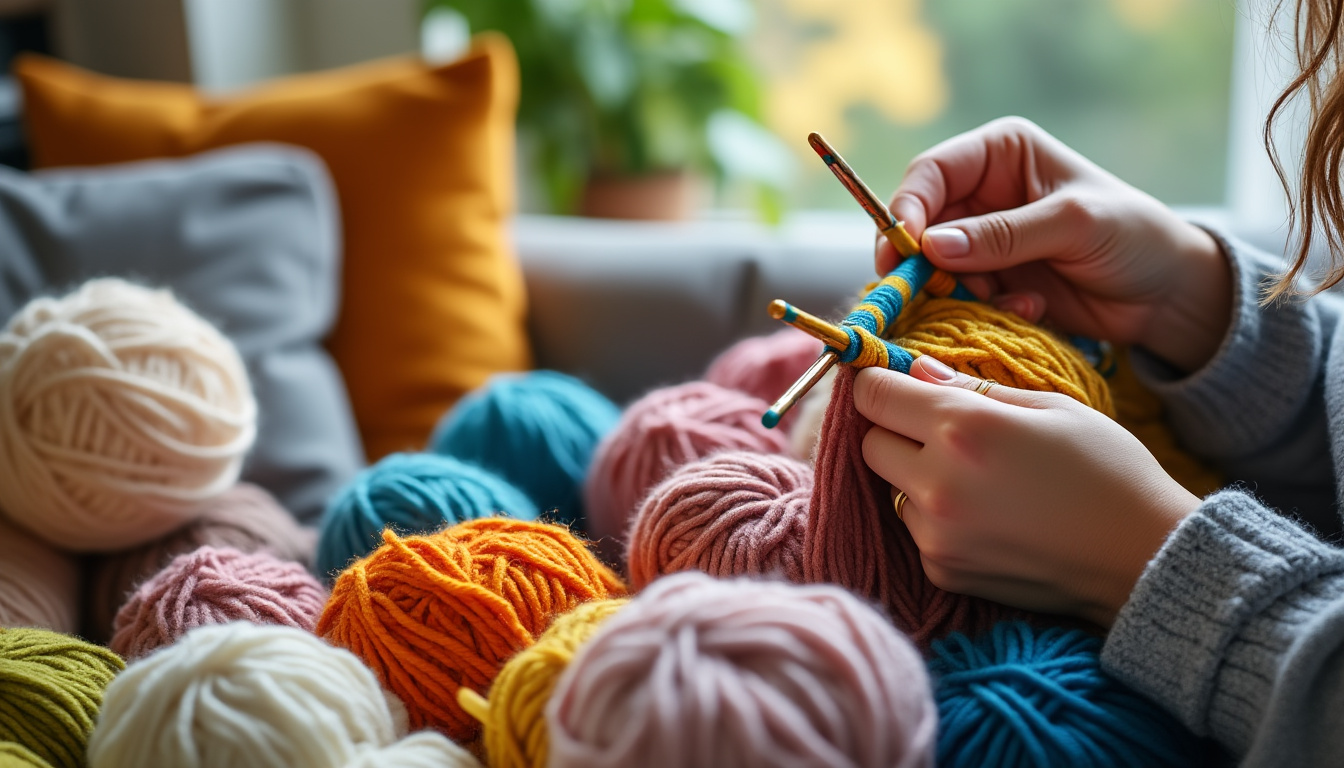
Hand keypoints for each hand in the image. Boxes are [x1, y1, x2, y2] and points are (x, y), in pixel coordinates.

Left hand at [855, 356, 1200, 626]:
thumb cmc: (1109, 472)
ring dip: (916, 477)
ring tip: (978, 478)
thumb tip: (918, 370)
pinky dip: (936, 518)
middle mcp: (938, 482)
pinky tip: (988, 515)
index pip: (873, 395)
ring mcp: (936, 534)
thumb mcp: (1051, 406)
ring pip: (891, 488)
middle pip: (871, 443)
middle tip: (942, 430)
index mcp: (963, 428)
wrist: (1143, 560)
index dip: (880, 383)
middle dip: (896, 430)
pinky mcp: (942, 571)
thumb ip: (973, 386)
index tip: (895, 384)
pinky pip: (915, 529)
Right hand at [879, 117, 1231, 373]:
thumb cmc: (1132, 236)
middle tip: (931, 290)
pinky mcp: (989, 283)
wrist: (1166, 295)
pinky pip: (958, 299)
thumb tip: (931, 246)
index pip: (930, 173)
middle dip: (921, 261)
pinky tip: (1030, 310)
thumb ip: (1002, 235)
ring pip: (932, 268)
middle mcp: (982, 194)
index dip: (908, 208)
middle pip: (919, 225)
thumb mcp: (1072, 224)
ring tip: (1007, 301)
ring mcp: (982, 242)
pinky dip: (982, 310)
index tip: (903, 247)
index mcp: (999, 154)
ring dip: (959, 292)